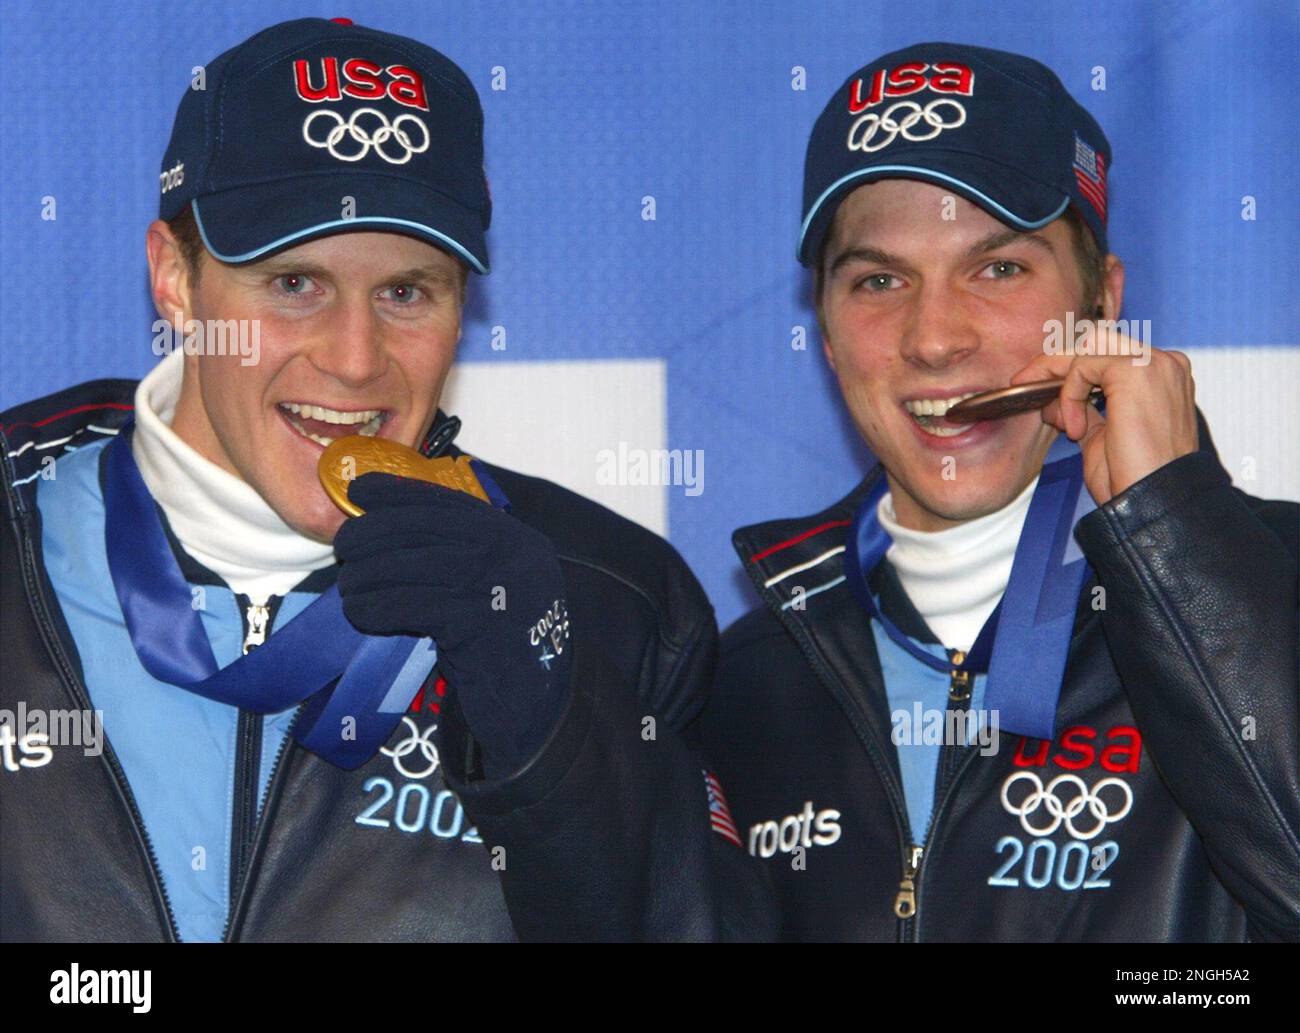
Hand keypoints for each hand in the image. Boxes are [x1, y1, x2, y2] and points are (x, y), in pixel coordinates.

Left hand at [333, 472, 571, 773]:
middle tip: (344, 548)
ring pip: (411, 566)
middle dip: (373, 532)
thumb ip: (458, 556)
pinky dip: (376, 607)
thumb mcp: (491, 590)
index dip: (398, 493)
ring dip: (367, 575)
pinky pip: (410, 605)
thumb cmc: (501, 649)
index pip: (448, 502)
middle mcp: (514, 553)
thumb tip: (385, 525)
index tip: (359, 491)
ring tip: (349, 589)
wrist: (536, 710)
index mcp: (517, 538)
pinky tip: (361, 614)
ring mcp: (500, 587)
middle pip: (424, 528)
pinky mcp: (479, 624)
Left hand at [1011, 333, 1198, 504]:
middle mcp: (1164, 363)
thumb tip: (1054, 401)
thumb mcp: (1103, 437)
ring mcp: (1154, 364)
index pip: (1108, 353)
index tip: (1037, 389)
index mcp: (1162, 377)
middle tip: (1025, 384)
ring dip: (1059, 379)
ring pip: (1087, 348)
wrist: (1154, 501)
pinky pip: (1083, 366)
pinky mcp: (1136, 371)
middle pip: (1096, 341)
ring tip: (1054, 418)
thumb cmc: (1133, 478)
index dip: (1068, 369)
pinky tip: (1074, 428)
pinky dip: (1068, 395)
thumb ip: (1085, 411)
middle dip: (1055, 363)